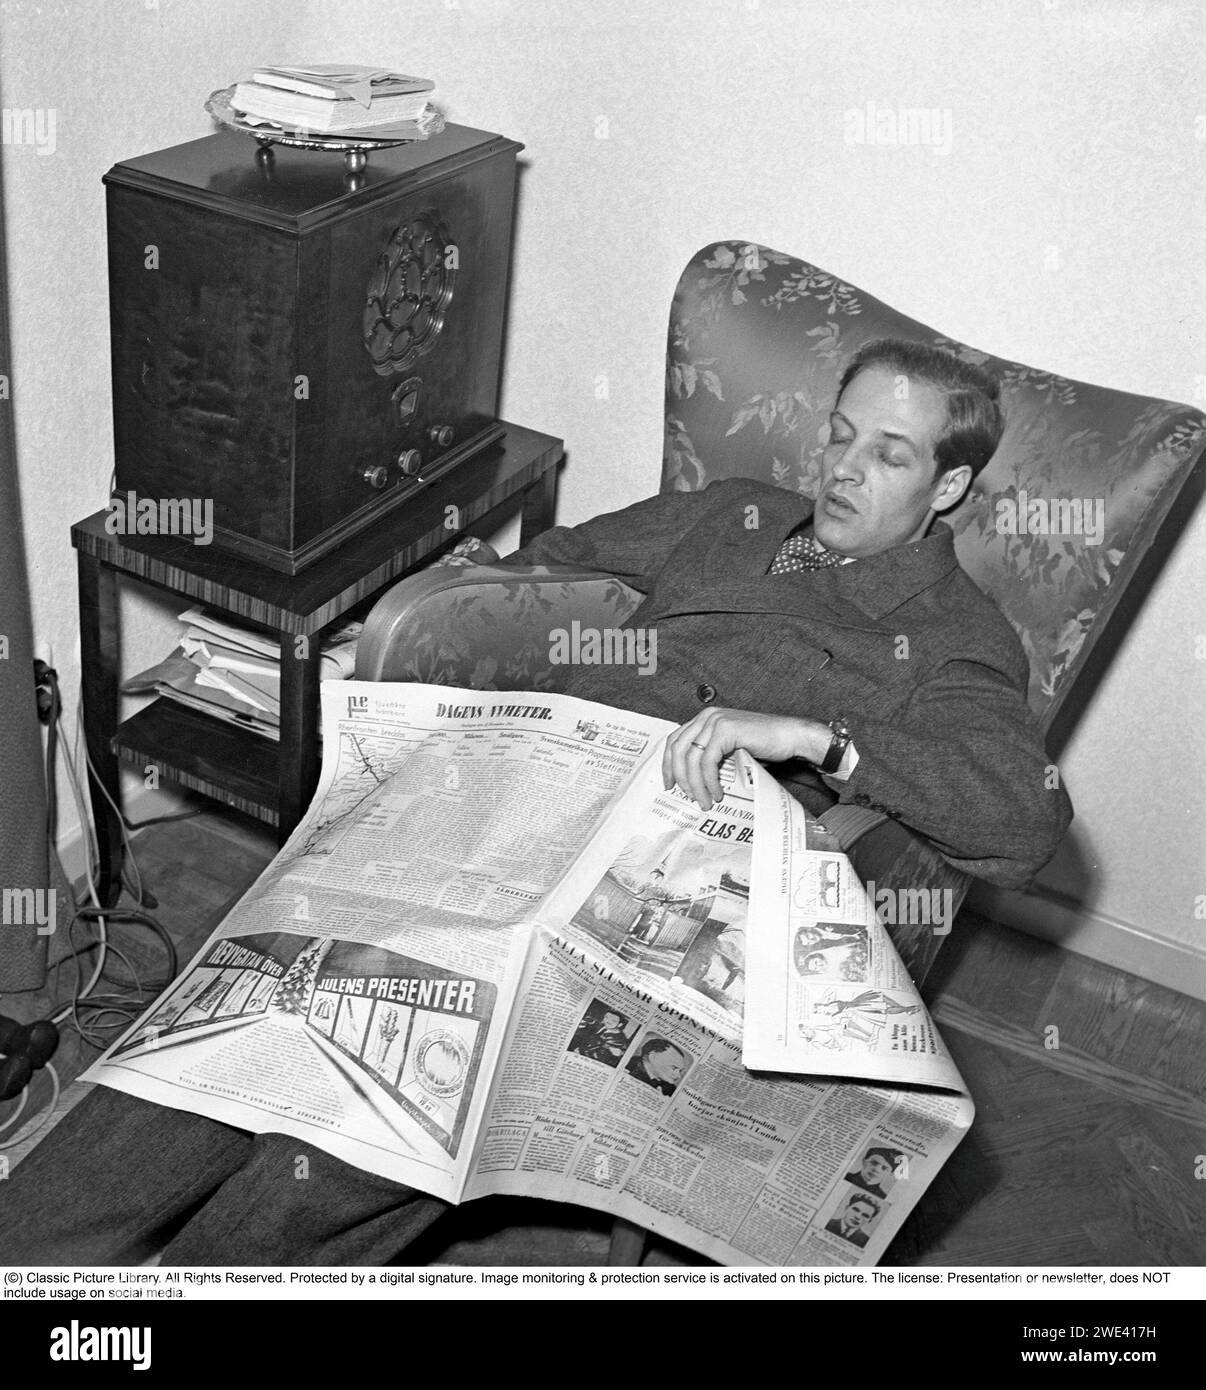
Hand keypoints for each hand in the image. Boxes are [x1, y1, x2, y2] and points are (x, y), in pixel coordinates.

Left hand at [662, 707, 830, 809]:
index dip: (668, 764)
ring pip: (691, 759)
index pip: (675, 740)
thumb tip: (692, 780)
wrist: (791, 736)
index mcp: (705, 718)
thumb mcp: (730, 748)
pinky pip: (708, 762)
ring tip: (705, 802)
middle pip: (678, 749)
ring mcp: (715, 721)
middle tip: (686, 797)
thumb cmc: (764, 744)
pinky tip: (717, 793)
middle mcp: (707, 716)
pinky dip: (710, 781)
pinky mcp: (726, 730)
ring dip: (696, 785)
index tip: (669, 784)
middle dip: (679, 777)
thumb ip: (711, 754)